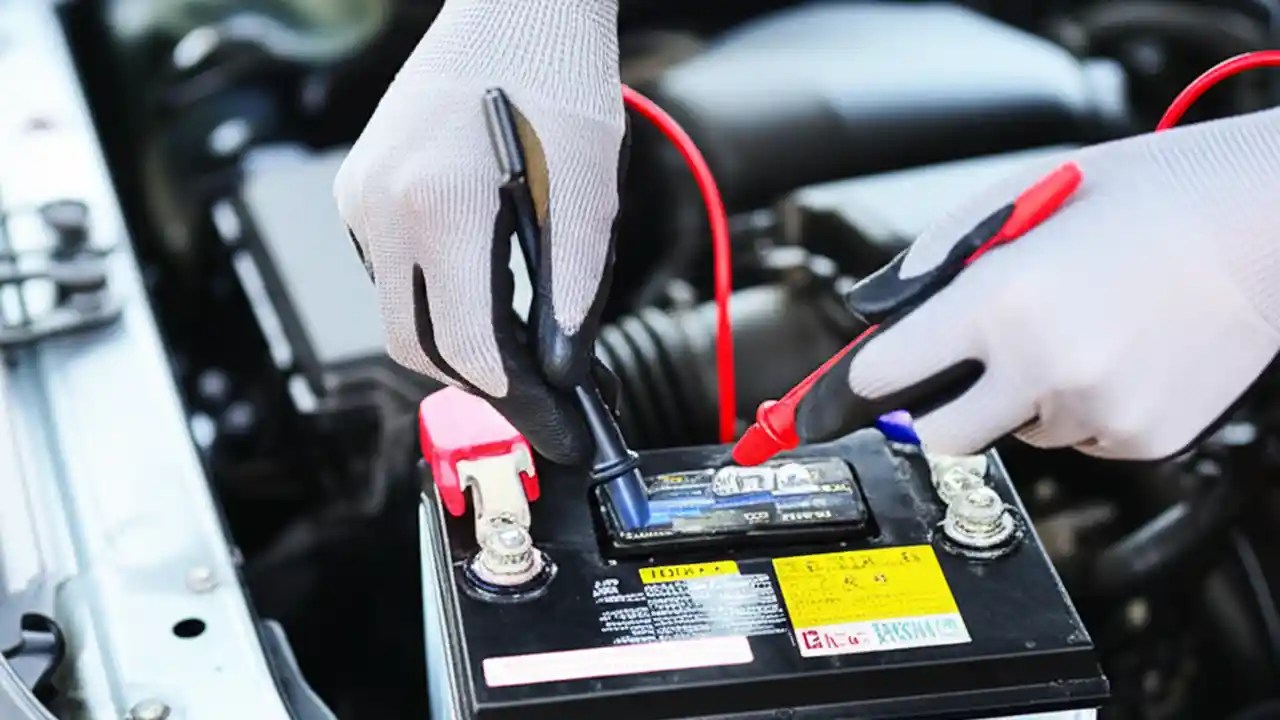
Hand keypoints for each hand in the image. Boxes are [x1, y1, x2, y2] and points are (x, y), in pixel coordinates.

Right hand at [334, 0, 625, 464]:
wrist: (512, 10)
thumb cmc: (553, 74)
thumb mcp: (586, 187)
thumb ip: (574, 282)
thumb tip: (564, 360)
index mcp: (440, 205)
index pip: (465, 343)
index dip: (512, 392)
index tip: (548, 416)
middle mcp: (383, 205)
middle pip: (415, 342)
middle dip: (474, 375)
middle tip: (531, 386)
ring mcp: (361, 195)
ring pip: (397, 309)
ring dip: (450, 333)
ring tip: (512, 333)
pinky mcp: (358, 186)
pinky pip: (386, 268)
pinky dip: (429, 291)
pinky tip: (475, 279)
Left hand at [795, 108, 1279, 459]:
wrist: (1264, 223)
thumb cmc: (1152, 197)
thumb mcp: (1026, 197)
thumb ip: (940, 253)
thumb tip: (884, 308)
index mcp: (1003, 301)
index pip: (887, 372)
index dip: (869, 376)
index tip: (863, 382)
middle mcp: (1045, 366)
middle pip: (933, 435)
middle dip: (924, 411)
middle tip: (940, 382)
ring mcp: (1096, 410)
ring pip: (1015, 434)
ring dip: (1020, 400)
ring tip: (1072, 333)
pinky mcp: (1140, 439)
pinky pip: (1075, 440)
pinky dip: (1077, 410)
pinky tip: (1112, 356)